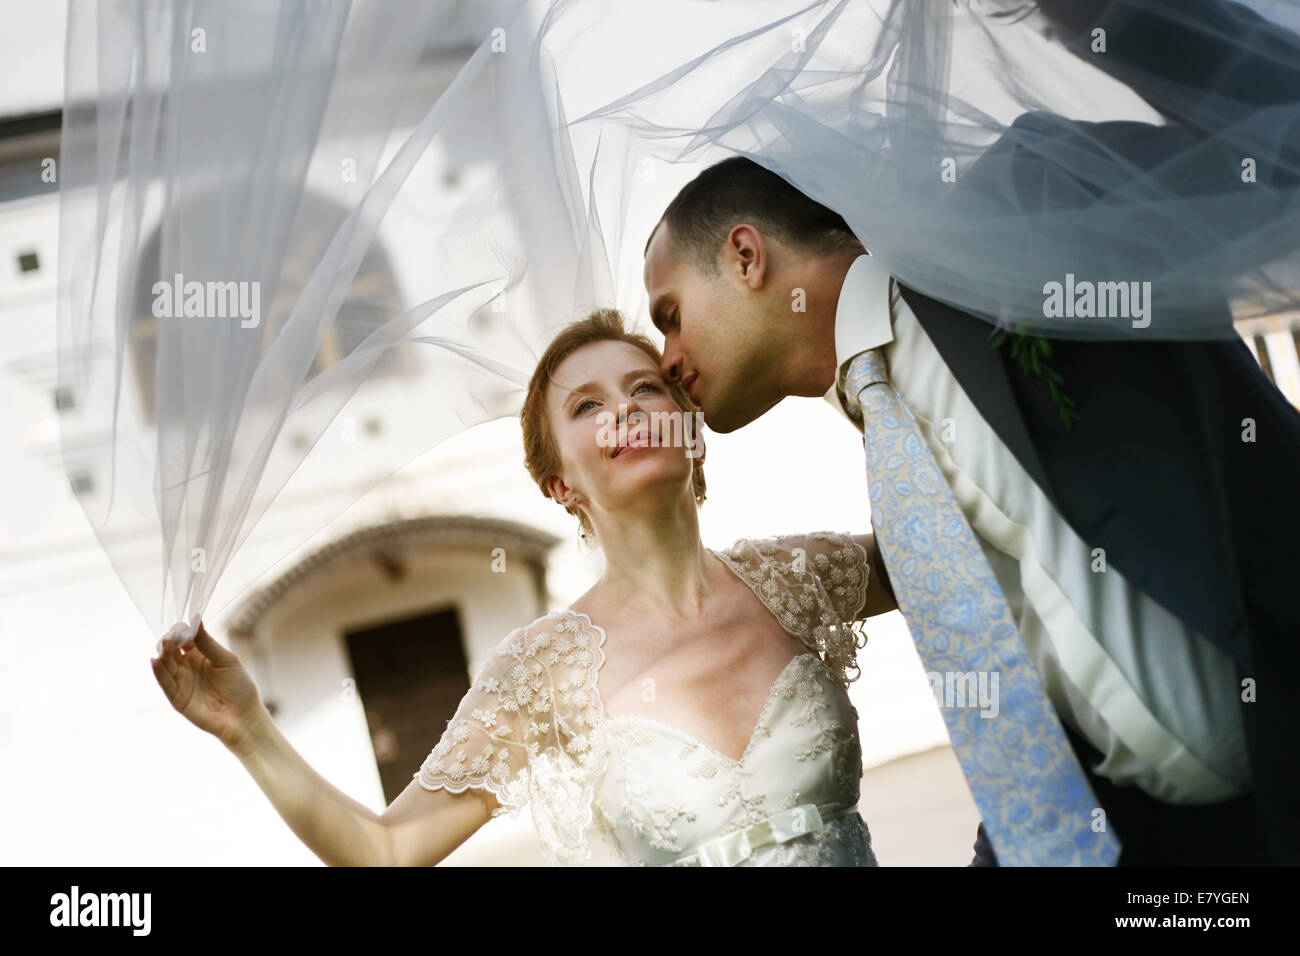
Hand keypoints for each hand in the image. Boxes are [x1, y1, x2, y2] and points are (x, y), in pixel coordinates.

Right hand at [151, 620, 267, 753]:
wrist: (243, 716)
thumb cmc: (239, 687)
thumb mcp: (226, 660)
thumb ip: (208, 643)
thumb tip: (195, 620)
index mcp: (200, 655)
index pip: (185, 639)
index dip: (183, 632)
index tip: (183, 625)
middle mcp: (187, 667)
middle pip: (172, 651)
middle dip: (170, 642)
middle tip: (172, 636)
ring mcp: (181, 682)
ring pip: (166, 665)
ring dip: (164, 655)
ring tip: (166, 645)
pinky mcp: (177, 698)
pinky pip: (165, 683)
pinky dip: (159, 673)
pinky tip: (155, 661)